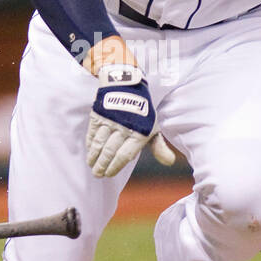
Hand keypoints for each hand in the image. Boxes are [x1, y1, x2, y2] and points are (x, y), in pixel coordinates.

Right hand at [86, 63, 166, 177]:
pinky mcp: (98, 114)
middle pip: (110, 152)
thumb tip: (170, 162)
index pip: (125, 155)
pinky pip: (92, 133)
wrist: (127, 85)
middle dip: (102, 165)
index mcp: (139, 133)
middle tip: (97, 174)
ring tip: (91, 165)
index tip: (108, 174)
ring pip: (99, 143)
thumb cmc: (142, 112)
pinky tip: (89, 151)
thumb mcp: (153, 127)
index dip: (115, 167)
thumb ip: (159, 147)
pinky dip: (90, 144)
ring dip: (94, 156)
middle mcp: (124, 127)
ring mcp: (110, 120)